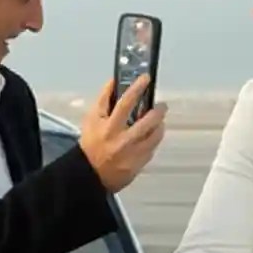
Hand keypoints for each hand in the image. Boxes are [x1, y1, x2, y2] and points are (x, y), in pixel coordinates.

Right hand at [78, 75, 166, 192]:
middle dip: (158, 110)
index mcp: (109, 128)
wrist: (91, 174)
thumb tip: (115, 81)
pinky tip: (150, 137)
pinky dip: (153, 140)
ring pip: (155, 136)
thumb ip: (103, 100)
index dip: (137, 88)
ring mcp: (133, 154)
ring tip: (158, 121)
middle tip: (161, 105)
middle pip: (148, 121)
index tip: (146, 78)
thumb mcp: (92, 120)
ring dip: (159, 125)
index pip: (125, 103)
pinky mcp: (139, 165)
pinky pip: (152, 149)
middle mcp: (123, 141)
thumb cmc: (91, 143)